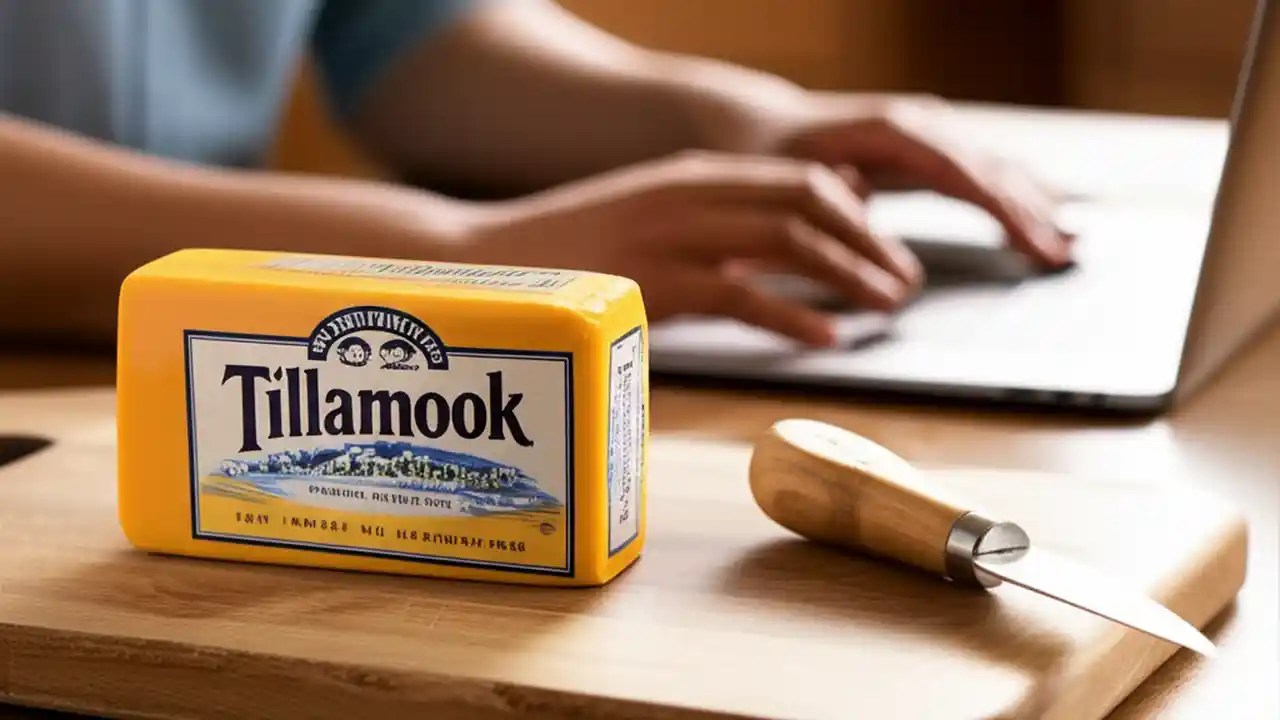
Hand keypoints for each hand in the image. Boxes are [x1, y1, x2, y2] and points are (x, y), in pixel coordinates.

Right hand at [458, 151, 924, 346]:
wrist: (484, 259)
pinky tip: (827, 339)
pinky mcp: (654, 285)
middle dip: (869, 243)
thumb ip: (708, 229)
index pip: (801, 178)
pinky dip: (794, 318)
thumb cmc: (568, 252)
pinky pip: (744, 298)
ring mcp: (673, 236)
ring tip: (886, 308)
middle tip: (904, 281)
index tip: (885, 247)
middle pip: (809, 204)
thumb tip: (767, 257)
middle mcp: (691, 194)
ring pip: (788, 245)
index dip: (856, 213)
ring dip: (850, 276)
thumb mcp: (647, 221)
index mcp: (694, 174)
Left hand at [715, 93, 1073, 267]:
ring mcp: (933, 131)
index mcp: (897, 134)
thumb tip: (865, 217)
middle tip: (1068, 258)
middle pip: (994, 172)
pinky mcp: (933, 146)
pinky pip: (985, 171)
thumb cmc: (780, 161)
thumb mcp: (800, 186)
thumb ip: (838, 204)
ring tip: (1069, 245)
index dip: (1008, 213)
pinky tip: (1040, 222)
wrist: (769, 129)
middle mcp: (923, 124)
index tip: (1037, 247)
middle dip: (1034, 215)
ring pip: (997, 169)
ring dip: (1035, 206)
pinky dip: (1016, 198)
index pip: (968, 176)